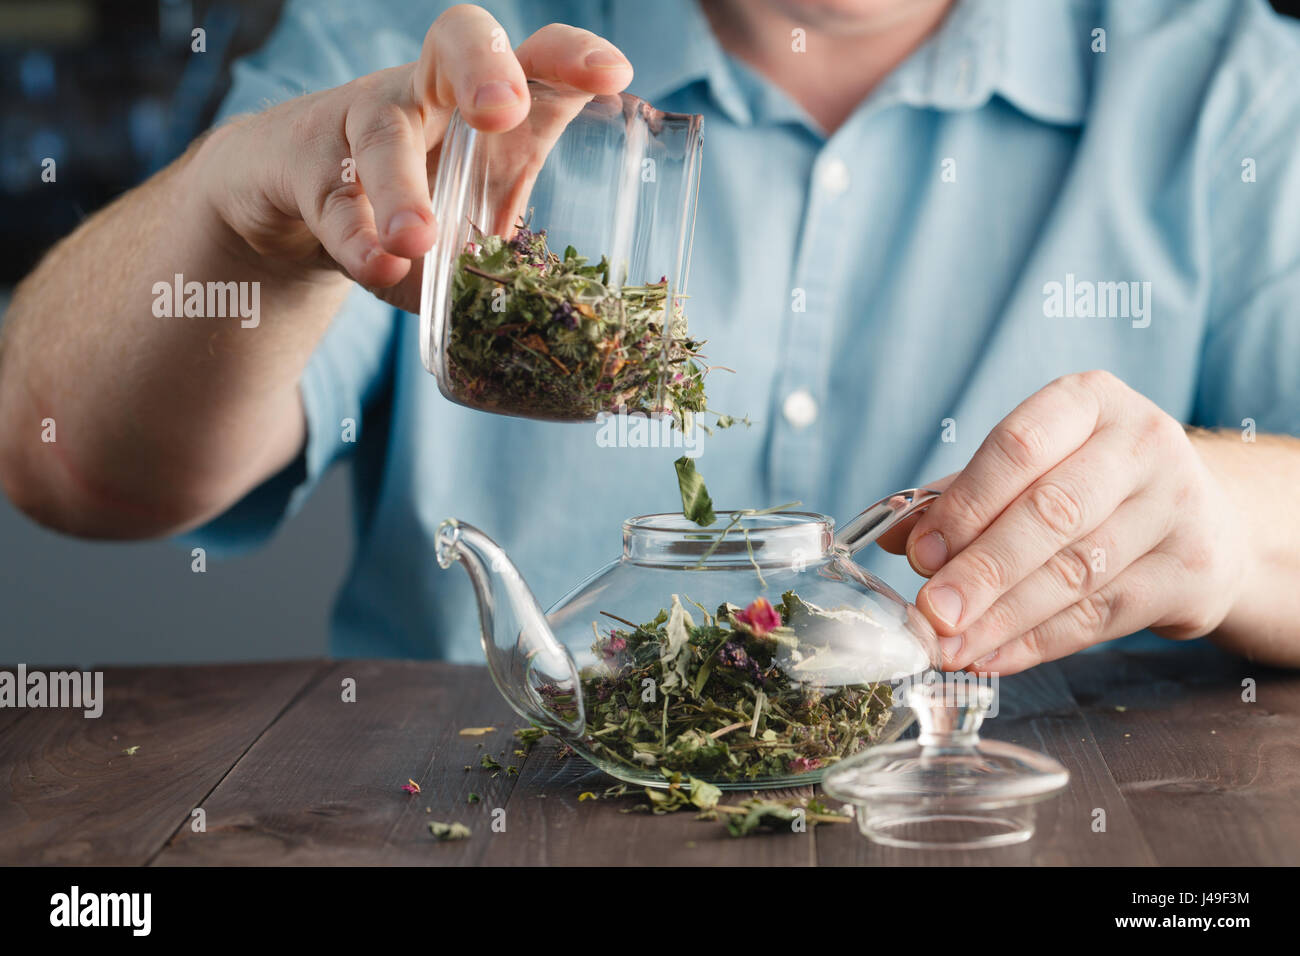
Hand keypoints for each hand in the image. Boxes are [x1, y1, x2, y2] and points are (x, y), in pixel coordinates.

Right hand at [198, 4, 631, 311]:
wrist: (308, 194)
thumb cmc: (425, 195)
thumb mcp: (481, 214)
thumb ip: (519, 253)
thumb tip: (559, 322)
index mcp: (490, 96)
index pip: (538, 55)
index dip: (572, 56)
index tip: (612, 76)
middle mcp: (431, 90)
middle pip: (456, 44)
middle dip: (483, 68)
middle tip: (502, 112)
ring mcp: (366, 121)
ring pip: (384, 136)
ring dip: (401, 189)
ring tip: (415, 239)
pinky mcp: (313, 168)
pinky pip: (335, 202)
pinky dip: (356, 240)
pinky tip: (378, 267)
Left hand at [877, 370, 1251, 674]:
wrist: (1205, 521)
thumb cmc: (1091, 486)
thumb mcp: (1033, 469)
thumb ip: (960, 496)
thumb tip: (891, 536)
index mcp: (1089, 401)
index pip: (1019, 447)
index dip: (966, 505)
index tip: (921, 555)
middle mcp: (1142, 443)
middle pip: (1052, 513)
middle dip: (983, 571)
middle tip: (932, 613)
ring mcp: (1177, 506)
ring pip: (1075, 572)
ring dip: (1002, 619)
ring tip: (950, 647)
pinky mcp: (1193, 571)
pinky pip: (1102, 616)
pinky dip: (1037, 643)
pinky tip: (993, 657)